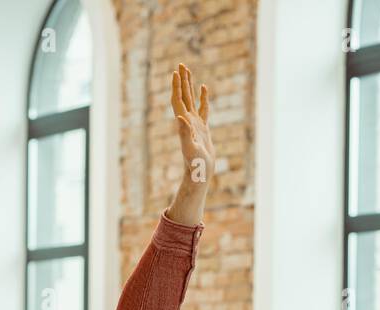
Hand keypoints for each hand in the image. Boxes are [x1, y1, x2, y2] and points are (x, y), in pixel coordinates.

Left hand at [165, 63, 213, 225]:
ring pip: (191, 100)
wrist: (200, 174)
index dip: (176, 86)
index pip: (178, 100)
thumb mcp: (190, 149)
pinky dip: (203, 97)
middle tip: (181, 64)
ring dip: (189, 85)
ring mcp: (195, 124)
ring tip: (188, 70)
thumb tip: (180, 118)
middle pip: (183, 96)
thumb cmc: (195, 165)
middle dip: (182, 80)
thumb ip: (184, 134)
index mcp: (184, 123)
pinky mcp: (203, 128)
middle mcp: (187, 121)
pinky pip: (203, 109)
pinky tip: (203, 88)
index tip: (176, 72)